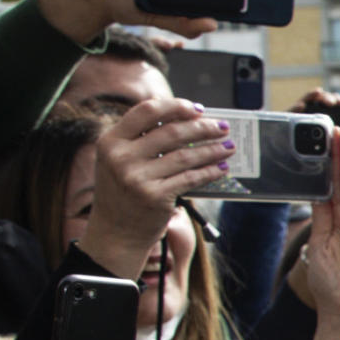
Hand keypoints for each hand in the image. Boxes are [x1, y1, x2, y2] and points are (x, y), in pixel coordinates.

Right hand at [83, 97, 233, 277]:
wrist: (115, 233)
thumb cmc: (124, 192)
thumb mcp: (119, 160)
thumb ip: (142, 140)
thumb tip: (187, 121)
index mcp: (111, 141)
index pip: (147, 111)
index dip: (176, 106)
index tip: (198, 109)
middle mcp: (121, 157)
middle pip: (172, 132)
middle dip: (203, 127)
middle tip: (223, 127)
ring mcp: (137, 178)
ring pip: (185, 156)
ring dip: (212, 149)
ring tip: (228, 146)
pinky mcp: (154, 197)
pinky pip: (190, 179)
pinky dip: (210, 171)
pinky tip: (221, 168)